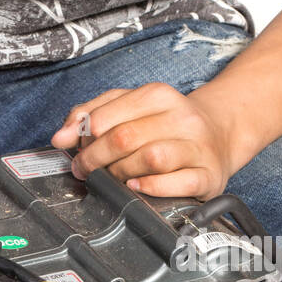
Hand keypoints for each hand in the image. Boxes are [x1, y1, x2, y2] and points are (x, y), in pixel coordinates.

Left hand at [50, 82, 242, 198]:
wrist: (220, 133)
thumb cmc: (167, 124)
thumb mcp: (130, 107)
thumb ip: (92, 114)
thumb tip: (60, 137)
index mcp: (159, 95)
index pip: (108, 115)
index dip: (83, 137)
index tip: (75, 150)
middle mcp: (181, 117)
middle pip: (125, 137)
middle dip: (95, 158)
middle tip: (85, 170)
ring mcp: (197, 146)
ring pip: (151, 157)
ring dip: (120, 173)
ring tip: (111, 178)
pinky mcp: (209, 174)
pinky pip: (180, 182)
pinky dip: (152, 187)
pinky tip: (137, 186)